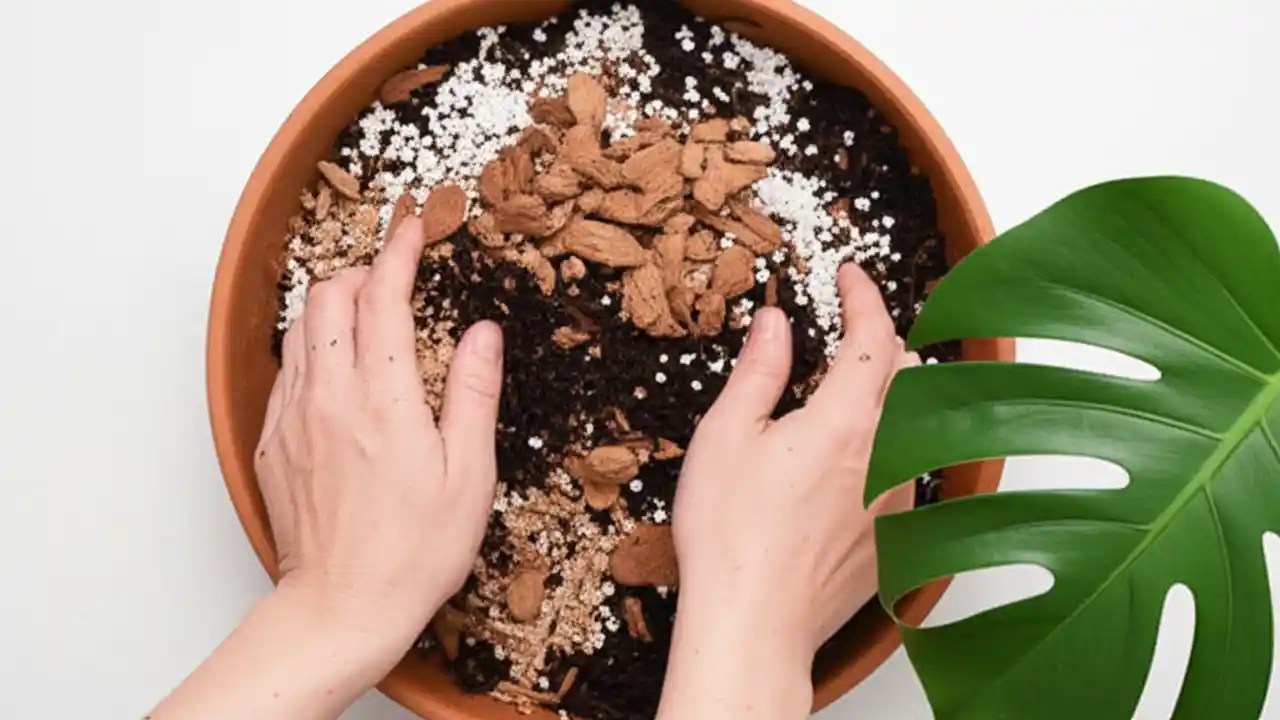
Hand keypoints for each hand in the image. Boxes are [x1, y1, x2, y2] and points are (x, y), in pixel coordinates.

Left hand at [154, 218, 503, 719]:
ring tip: (368, 315)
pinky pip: (287, 370)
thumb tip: (484, 333)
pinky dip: (312, 348)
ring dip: (333, 305)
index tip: (414, 229)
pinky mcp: (271, 441)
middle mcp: (329, 397)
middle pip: (328, 295)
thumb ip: (474, 393)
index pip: (384, 297)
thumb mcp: (470, 475)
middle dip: (361, 271)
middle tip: (395, 277)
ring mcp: (292, 418)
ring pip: (300, 327)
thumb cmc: (414, 552)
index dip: (399, 252)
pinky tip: (340, 371)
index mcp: (384, 400)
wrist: (342, 607)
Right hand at [657, 264, 915, 719]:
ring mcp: (898, 497)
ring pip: (914, 420)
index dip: (864, 296)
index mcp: (843, 421)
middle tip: (845, 328)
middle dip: (880, 339)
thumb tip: (776, 322)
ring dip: (888, 391)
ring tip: (845, 390)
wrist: (754, 625)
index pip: (874, 336)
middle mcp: (887, 454)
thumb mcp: (726, 435)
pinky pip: (907, 467)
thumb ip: (759, 369)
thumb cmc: (731, 538)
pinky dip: (888, 441)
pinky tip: (850, 456)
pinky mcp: (895, 534)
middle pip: (907, 372)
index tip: (850, 276)